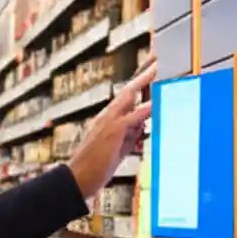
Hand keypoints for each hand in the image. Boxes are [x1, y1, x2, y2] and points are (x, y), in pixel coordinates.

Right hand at [67, 57, 155, 198]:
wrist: (77, 178)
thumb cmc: (96, 166)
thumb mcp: (117, 148)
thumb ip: (129, 135)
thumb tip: (142, 127)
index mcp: (108, 117)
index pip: (127, 95)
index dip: (140, 82)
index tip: (152, 68)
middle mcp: (108, 115)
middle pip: (129, 89)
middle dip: (144, 74)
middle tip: (157, 58)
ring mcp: (110, 122)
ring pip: (130, 96)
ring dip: (145, 82)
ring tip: (159, 68)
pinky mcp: (113, 132)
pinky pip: (132, 118)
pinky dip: (144, 109)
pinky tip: (155, 102)